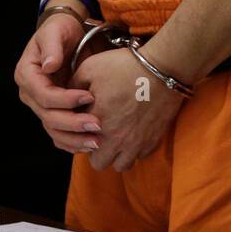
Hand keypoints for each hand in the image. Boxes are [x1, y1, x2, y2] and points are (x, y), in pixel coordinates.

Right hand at [15, 14, 102, 153]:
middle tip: (97, 124)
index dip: (65, 100)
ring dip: (74, 138)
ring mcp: (40, 104)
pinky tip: (87, 145)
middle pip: (48, 116)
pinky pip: (57, 132)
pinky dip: (71, 142)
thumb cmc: (59, 29)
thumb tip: (49, 66)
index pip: (44, 95)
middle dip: (73, 123)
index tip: (89, 97)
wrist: (65, 34)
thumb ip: (52, 47)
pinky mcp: (51, 110)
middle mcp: (30, 93)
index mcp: (26, 74)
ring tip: (96, 141)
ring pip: (53, 129)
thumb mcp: (56, 31)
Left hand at [71, 46, 183, 172]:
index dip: (81, 134)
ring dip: (118, 154)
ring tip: (120, 135)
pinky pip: (141, 156)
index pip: (79, 144)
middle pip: (99, 163)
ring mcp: (136, 143)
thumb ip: (73, 85)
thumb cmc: (124, 66)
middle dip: (98, 151)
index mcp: (95, 124)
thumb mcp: (90, 68)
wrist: (162, 68)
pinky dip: (137, 148)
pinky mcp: (154, 140)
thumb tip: (68, 97)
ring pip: (122, 165)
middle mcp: (115, 139)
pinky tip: (136, 131)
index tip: (88, 121)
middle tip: (102, 132)